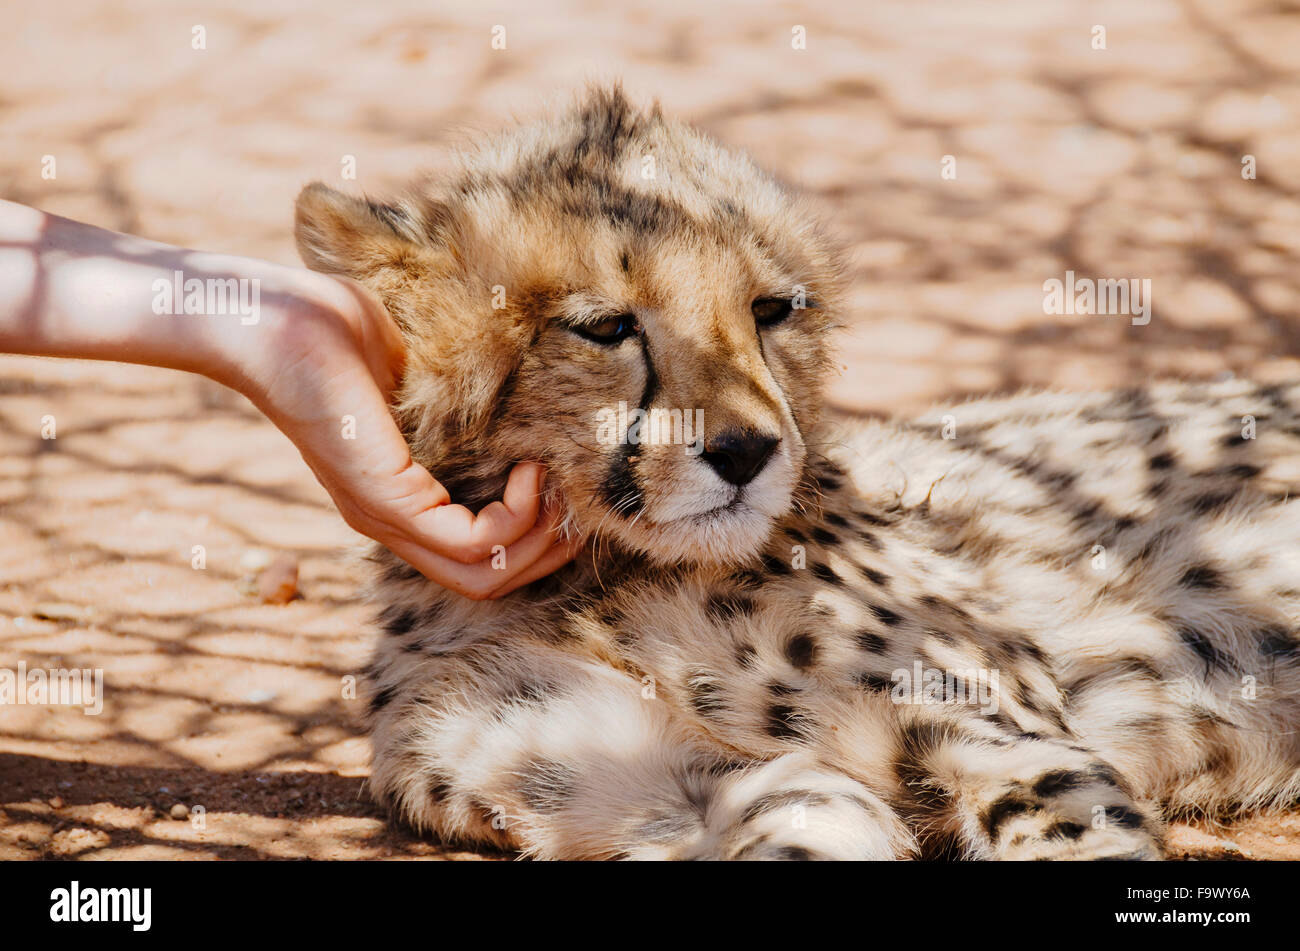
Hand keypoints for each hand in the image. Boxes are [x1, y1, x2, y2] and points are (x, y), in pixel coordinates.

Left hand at [237, 271, 582, 598]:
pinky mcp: (384, 497)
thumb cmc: (338, 335)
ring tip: (556, 487)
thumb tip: (521, 399)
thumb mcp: (418, 381)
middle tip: (576, 504)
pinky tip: (527, 471)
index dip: (531, 540)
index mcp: (394, 500)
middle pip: (485, 583)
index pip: (474, 560)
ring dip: (537, 538)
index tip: (564, 492)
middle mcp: (388, 522)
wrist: (273, 321)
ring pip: (482, 574)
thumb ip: (460, 406)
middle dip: (546, 553)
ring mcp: (384, 515)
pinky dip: (513, 516)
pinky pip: (469, 542)